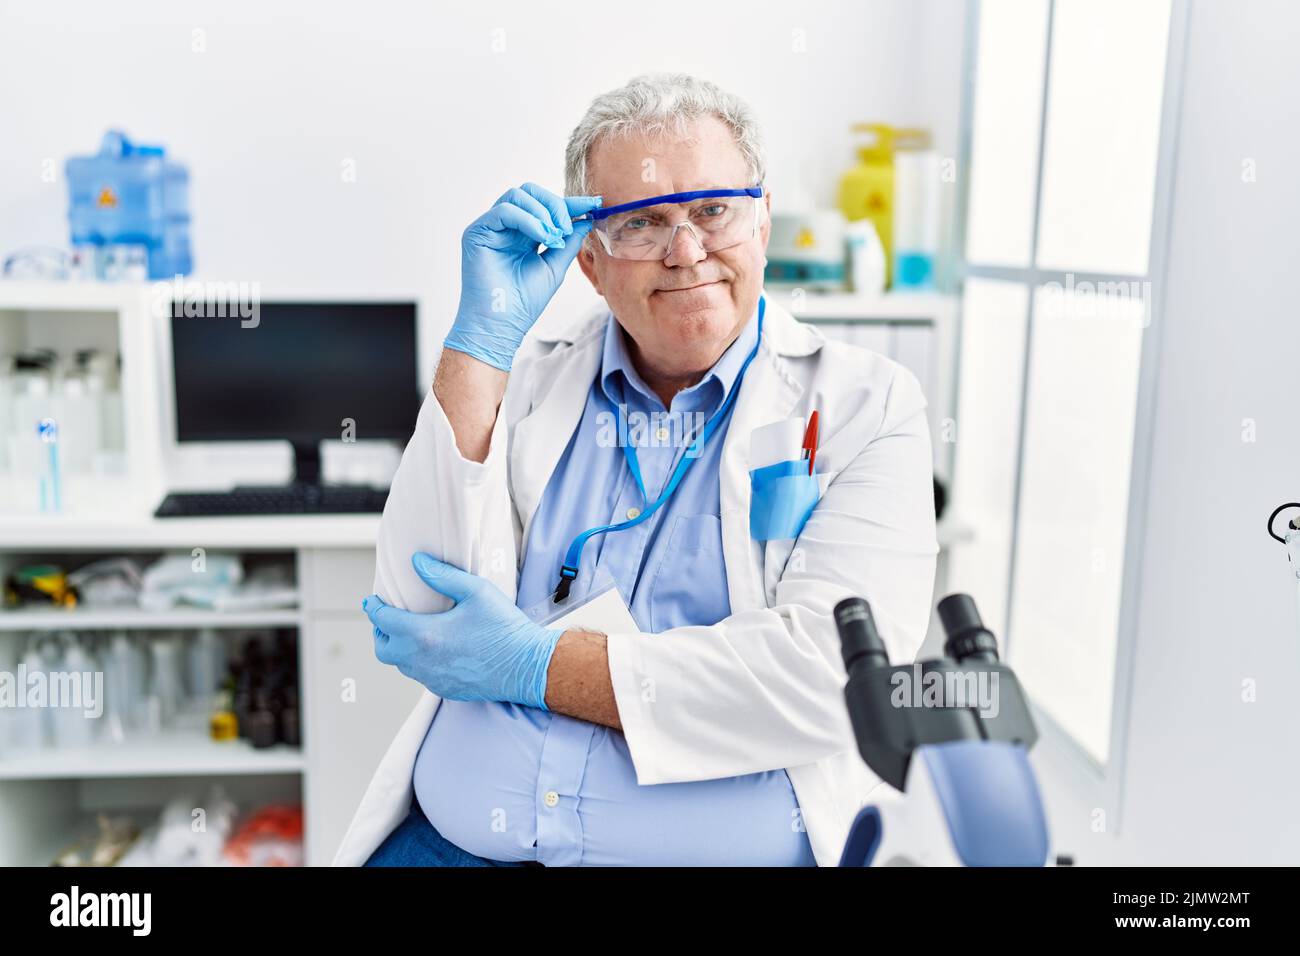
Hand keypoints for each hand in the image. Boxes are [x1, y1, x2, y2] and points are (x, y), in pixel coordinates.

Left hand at [362, 552, 561, 708]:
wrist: (528, 667)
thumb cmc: (505, 628)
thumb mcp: (476, 592)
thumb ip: (443, 576)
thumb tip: (417, 563)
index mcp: (425, 635)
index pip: (384, 621)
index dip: (373, 609)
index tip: (370, 601)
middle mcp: (422, 661)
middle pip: (383, 649)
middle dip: (379, 632)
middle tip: (386, 618)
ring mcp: (432, 679)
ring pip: (400, 665)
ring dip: (398, 648)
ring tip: (408, 632)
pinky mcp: (445, 689)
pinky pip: (420, 676)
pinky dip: (416, 662)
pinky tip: (432, 650)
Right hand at [443, 183, 601, 370]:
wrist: (502, 324)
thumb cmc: (524, 302)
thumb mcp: (554, 267)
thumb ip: (568, 242)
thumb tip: (586, 219)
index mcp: (523, 233)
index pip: (546, 207)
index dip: (571, 203)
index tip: (594, 204)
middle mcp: (506, 227)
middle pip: (530, 192)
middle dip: (555, 205)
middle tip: (567, 227)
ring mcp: (490, 227)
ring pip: (517, 196)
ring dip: (542, 213)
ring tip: (554, 237)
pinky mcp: (477, 232)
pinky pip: (504, 211)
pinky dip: (528, 220)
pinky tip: (542, 237)